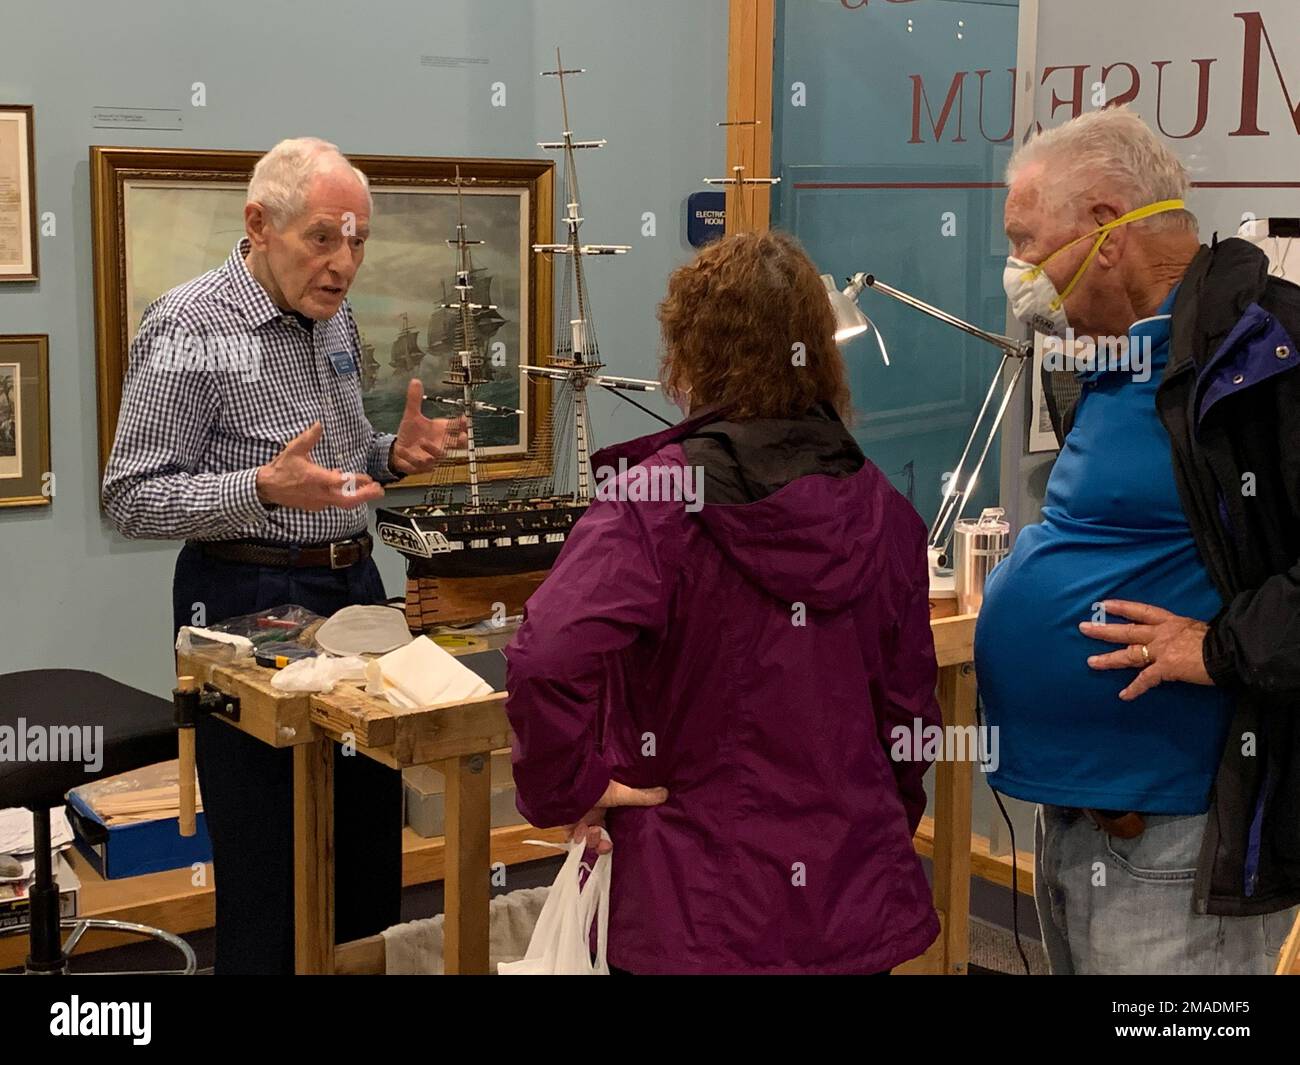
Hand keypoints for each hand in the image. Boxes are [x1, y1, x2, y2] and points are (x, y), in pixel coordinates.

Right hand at [255, 422, 383, 510]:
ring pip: (342, 503)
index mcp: (315, 479)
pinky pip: (334, 502)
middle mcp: (319, 493)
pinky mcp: (316, 506)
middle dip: (365, 496)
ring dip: (358, 496)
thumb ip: (309, 437)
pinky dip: (344, 495)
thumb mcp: (294, 449)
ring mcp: (318, 502)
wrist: (268, 488)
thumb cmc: (282, 468)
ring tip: (371, 489)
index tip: (368, 478)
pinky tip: (349, 486)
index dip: (355, 481)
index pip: (340, 482)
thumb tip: (319, 424)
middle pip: (347, 500)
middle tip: (379, 490)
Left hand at [389, 379, 468, 474]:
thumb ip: (414, 400)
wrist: (399, 451)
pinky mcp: (421, 467)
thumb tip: (415, 381)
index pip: (457, 427)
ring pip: (439, 456)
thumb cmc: (412, 433)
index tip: (464, 418)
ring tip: (423, 441)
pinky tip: (402, 450)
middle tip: (462, 437)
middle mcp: (441, 444)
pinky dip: (412, 459)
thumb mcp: (411, 416)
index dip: (463, 423)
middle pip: (457, 446)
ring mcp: (433, 457)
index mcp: (442, 431)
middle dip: (461, 442)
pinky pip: (419, 465)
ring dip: (433, 450)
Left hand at [569, 780, 668, 854]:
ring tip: (592, 832)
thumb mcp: (621, 792)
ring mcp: (581, 820)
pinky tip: (581, 832)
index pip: (614, 826)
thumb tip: (665, 793)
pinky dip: (579, 840)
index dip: (616, 836)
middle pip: (601, 837)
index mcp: (607, 806)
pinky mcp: (569, 826)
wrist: (570, 786)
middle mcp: (594, 814)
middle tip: (605, 844)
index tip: (617, 842)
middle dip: (603, 844)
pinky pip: (575, 841)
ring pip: (589, 841)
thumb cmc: (596, 787)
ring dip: (592, 841)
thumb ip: (641, 796)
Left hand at [1079, 599, 1212, 699]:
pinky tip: (1123, 695)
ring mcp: (1162, 650)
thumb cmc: (1219, 641)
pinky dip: (1134, 689)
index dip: (1122, 607)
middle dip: (1104, 630)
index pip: (1141, 611)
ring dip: (1109, 659)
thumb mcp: (1197, 629)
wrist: (1230, 651)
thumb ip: (1181, 633)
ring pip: (1129, 653)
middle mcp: (1162, 633)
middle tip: (1083, 628)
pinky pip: (1145, 680)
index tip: (1104, 604)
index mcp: (1171, 621)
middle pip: (1127, 630)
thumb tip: (1178, 639)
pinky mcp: (1166, 668)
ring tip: (1091, 662)